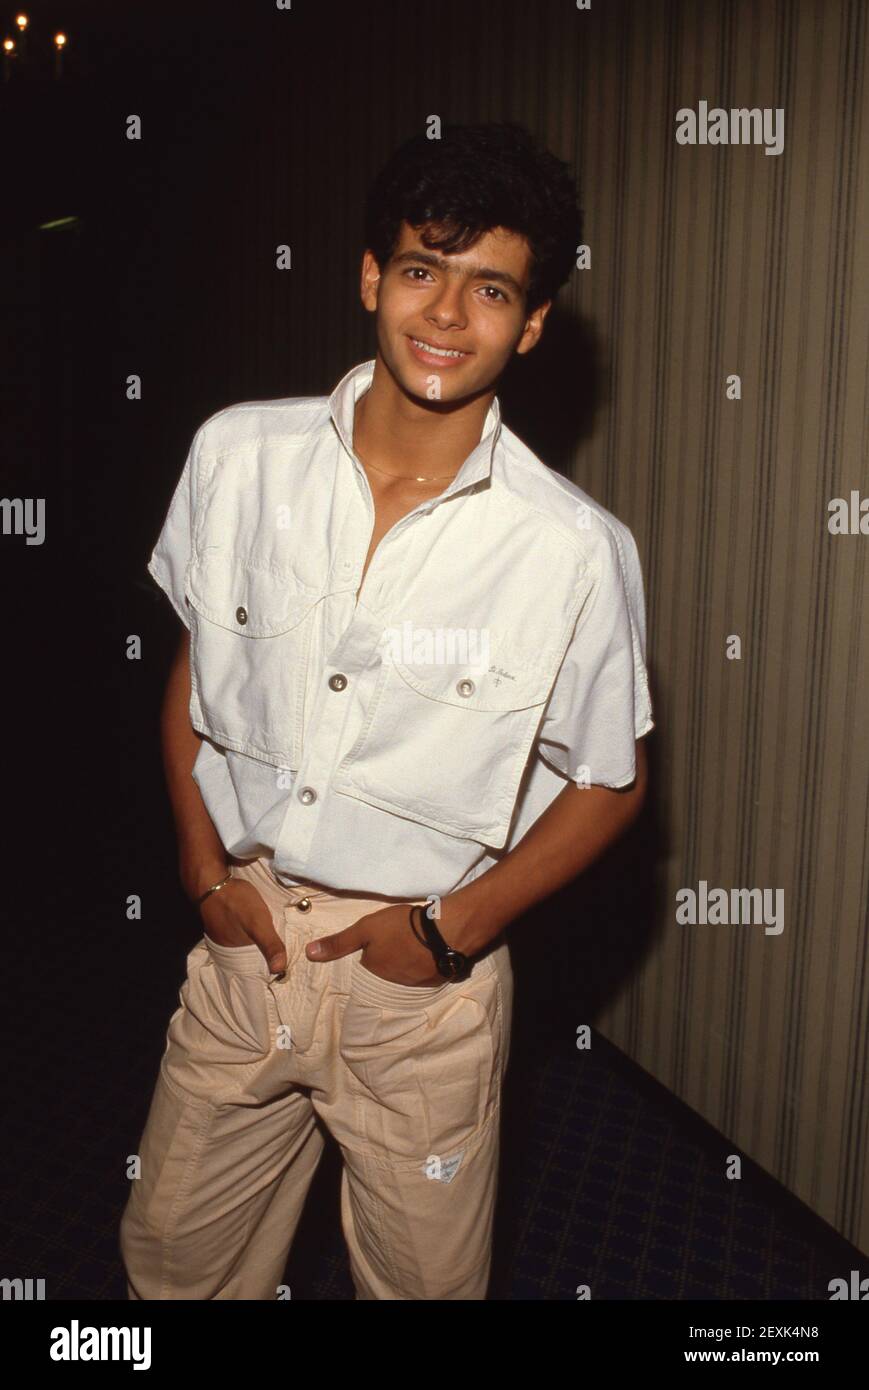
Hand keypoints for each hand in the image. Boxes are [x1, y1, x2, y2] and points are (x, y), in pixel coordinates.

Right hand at [199, 878, 287, 974]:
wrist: (212, 880)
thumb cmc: (235, 902)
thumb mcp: (258, 924)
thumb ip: (269, 945)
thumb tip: (279, 970)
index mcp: (234, 952)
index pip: (257, 963)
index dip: (271, 959)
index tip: (288, 957)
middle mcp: (226, 945)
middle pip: (252, 950)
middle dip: (266, 948)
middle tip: (287, 942)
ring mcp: (223, 930)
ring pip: (247, 937)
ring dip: (258, 934)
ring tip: (276, 929)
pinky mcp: (223, 917)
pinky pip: (241, 926)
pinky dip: (250, 924)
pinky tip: (257, 918)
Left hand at [305, 902, 449, 986]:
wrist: (444, 932)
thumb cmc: (401, 927)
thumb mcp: (365, 929)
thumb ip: (339, 942)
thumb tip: (308, 954)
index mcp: (375, 969)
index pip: (369, 960)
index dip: (375, 946)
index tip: (384, 935)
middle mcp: (393, 981)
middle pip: (388, 967)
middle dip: (392, 955)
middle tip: (402, 936)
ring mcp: (416, 982)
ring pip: (407, 970)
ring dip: (410, 959)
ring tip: (418, 941)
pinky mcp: (436, 979)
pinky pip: (427, 972)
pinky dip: (428, 962)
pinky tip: (433, 949)